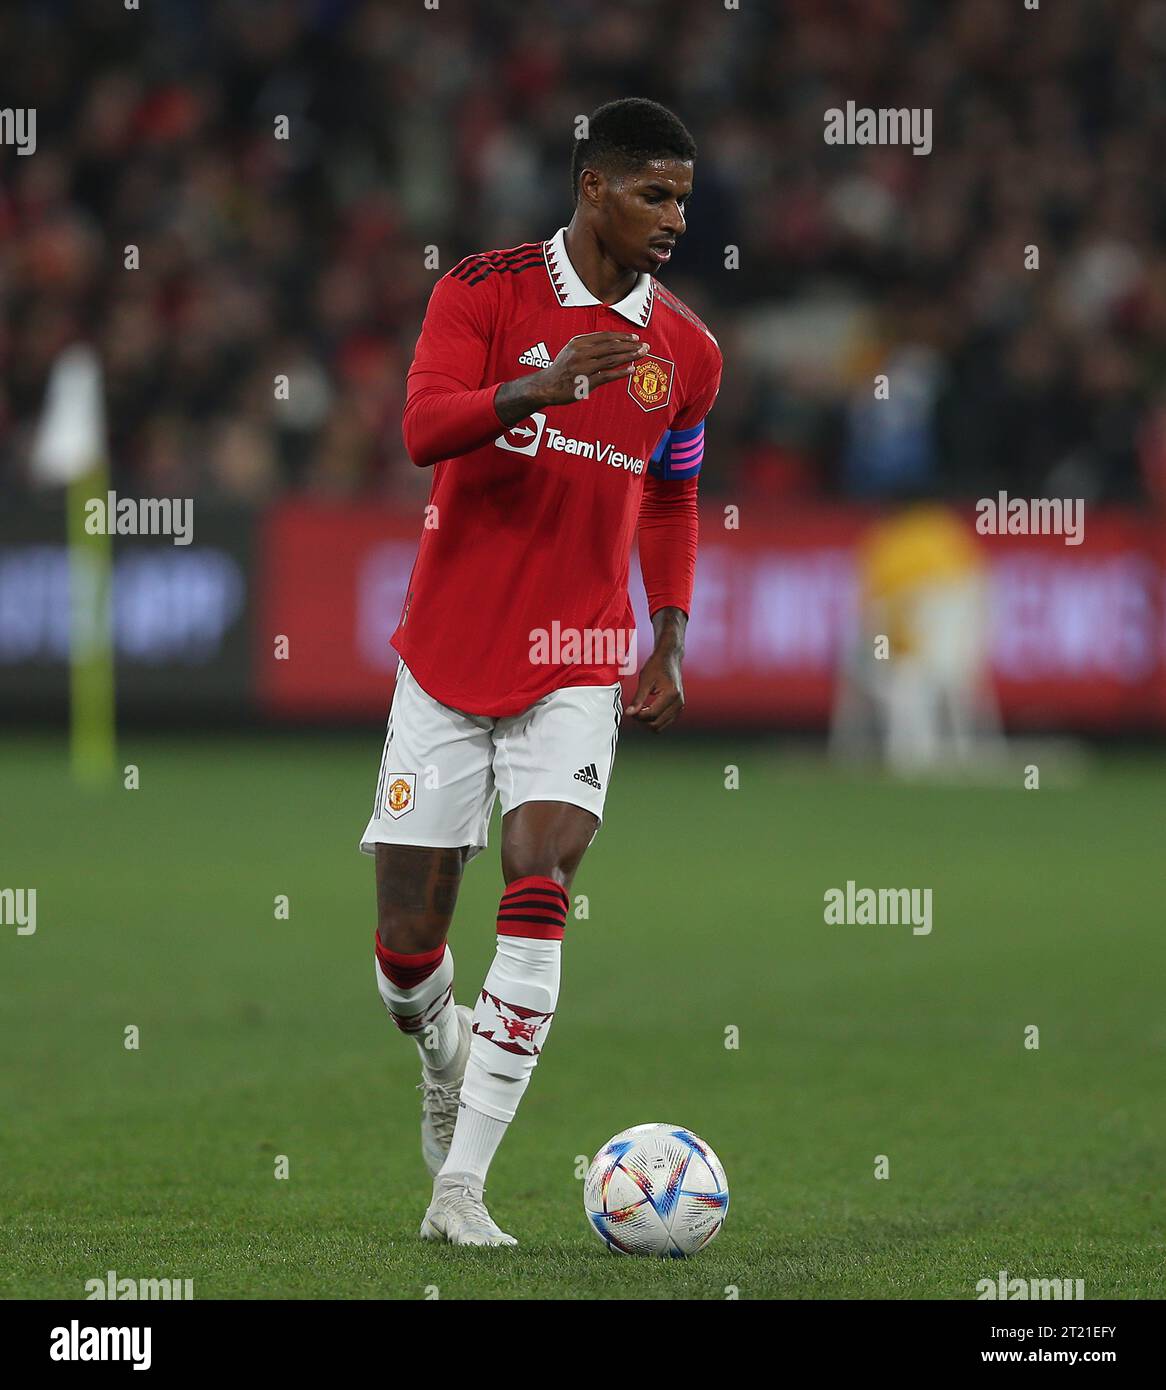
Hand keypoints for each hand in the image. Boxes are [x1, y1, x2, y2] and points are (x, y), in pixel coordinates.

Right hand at [495, 333, 649, 425]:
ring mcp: (583, 367)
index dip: (622, 337)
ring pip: (611, 360)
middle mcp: (581, 353)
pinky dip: (620, 373)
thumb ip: (589, 345)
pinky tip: (631, 370)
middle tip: (645, 346)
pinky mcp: (584, 382)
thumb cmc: (562, 369)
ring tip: (641, 355)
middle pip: (611, 347)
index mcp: (578, 342)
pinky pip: (606, 376)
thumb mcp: (571, 350)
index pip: (605, 336)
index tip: (635, 339)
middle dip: (630, 346)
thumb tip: (612, 342)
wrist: (546, 386)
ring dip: (628, 357)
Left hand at [625, 644, 684, 733]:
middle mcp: (678, 702)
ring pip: (661, 726)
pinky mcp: (678, 708)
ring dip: (648, 722)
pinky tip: (647, 709)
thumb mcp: (645, 681)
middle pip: (657, 724)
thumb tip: (629, 713)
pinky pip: (665, 721)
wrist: (669, 658)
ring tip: (640, 710)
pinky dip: (655, 719)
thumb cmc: (657, 666)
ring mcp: (680, 706)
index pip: (652, 714)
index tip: (629, 711)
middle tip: (633, 711)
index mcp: (671, 694)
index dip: (638, 716)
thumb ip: (637, 699)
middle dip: (642, 720)